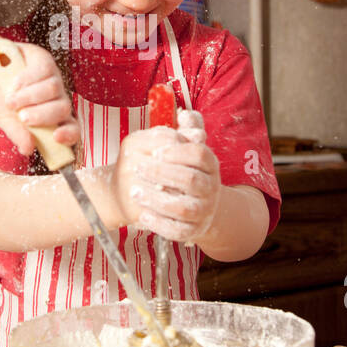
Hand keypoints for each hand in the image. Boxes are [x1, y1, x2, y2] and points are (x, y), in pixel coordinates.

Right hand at [0, 41, 78, 155]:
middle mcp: (56, 99)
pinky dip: (27, 79)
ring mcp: (52, 79)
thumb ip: (17, 133)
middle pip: (63, 108)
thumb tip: (27, 149)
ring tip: (11, 100)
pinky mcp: (45, 61)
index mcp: (52, 119)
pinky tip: (14, 83)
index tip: (56, 137)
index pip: (71, 130)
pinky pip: (44, 71)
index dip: (69, 134)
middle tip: (23, 117)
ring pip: (54, 89)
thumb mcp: (4, 120)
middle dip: (43, 115)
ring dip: (30, 97)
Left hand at [113, 111, 220, 241]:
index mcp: (210, 164)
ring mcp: (204, 211)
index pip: (200, 154)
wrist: (192, 203)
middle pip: (191, 180)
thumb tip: (185, 115)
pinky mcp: (193, 231)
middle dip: (162, 173)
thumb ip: (186, 129)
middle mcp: (211, 188)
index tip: (156, 151)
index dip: (178, 151)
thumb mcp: (186, 147)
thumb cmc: (183, 169)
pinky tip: (142, 215)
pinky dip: (160, 224)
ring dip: (157, 200)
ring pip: (184, 208)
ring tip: (135, 191)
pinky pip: (178, 231)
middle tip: (137, 168)